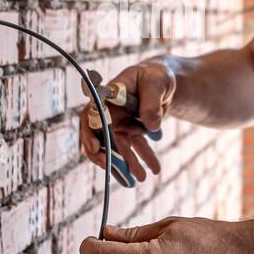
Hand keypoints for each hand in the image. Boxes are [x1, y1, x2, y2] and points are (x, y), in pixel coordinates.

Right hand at [78, 59, 174, 182]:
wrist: (164, 82)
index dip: (89, 132)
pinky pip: (132, 149)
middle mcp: (109, 111)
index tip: (94, 148)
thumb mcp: (156, 83)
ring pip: (119, 147)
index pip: (91, 114)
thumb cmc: (155, 76)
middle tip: (116, 169)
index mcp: (108, 94)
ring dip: (129, 163)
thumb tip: (152, 126)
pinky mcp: (130, 132)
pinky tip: (153, 169)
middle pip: (102, 136)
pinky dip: (141, 160)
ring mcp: (118, 123)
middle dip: (109, 156)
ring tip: (143, 177)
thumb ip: (151, 102)